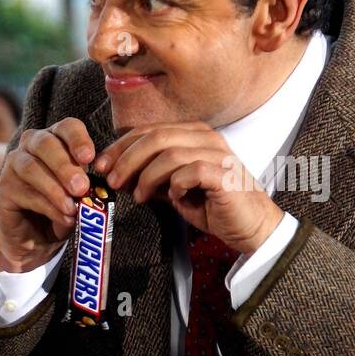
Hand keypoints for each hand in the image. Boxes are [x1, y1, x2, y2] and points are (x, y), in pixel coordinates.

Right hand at [0, 118, 94, 272]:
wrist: (38, 234)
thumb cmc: (64, 205)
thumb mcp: (80, 193)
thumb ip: (87, 185)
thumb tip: (92, 188)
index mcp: (56, 138)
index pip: (66, 127)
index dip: (78, 139)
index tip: (89, 158)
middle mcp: (31, 144)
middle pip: (45, 143)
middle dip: (65, 166)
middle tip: (82, 188)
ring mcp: (14, 164)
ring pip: (31, 168)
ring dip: (55, 189)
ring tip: (73, 208)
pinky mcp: (4, 188)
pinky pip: (25, 193)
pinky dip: (48, 207)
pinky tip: (65, 218)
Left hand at [93, 122, 283, 254]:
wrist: (252, 225)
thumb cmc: (214, 205)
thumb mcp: (175, 188)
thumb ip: (152, 177)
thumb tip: (119, 175)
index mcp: (193, 134)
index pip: (149, 130)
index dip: (121, 146)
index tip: (102, 166)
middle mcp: (206, 138)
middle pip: (156, 137)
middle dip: (127, 159)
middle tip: (114, 181)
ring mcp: (218, 153)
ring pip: (170, 153)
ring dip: (147, 176)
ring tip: (140, 196)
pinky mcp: (225, 174)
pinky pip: (191, 171)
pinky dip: (176, 184)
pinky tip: (174, 198)